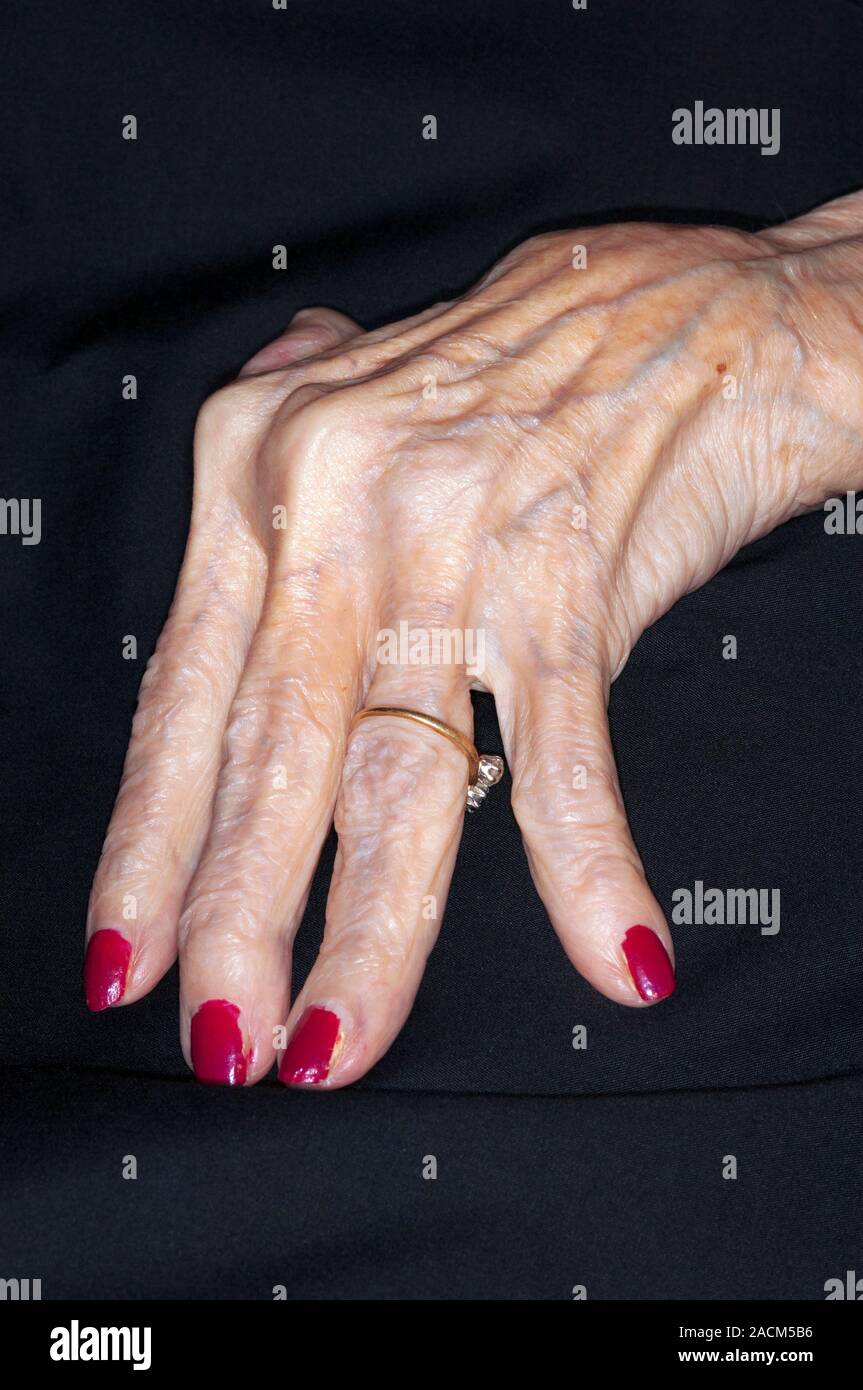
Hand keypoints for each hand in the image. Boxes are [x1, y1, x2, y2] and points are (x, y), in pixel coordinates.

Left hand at [85, 193, 862, 1084]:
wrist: (698, 308)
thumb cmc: (526, 368)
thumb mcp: (360, 412)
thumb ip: (293, 501)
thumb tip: (243, 590)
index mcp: (257, 467)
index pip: (185, 694)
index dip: (151, 841)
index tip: (128, 959)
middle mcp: (329, 496)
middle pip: (271, 750)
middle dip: (240, 918)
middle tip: (227, 1046)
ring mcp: (447, 529)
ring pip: (397, 769)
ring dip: (372, 930)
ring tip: (341, 1043)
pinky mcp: (567, 561)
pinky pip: (565, 742)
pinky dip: (587, 861)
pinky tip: (615, 955)